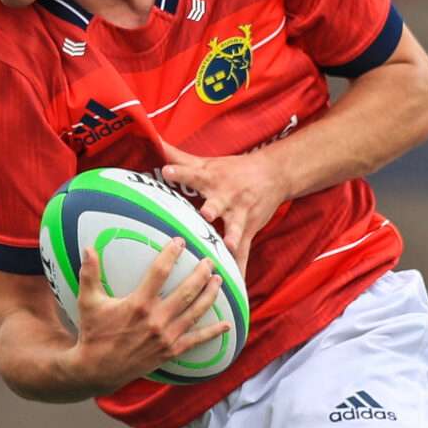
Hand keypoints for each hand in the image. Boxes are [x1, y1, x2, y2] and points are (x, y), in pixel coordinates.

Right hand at [66, 237, 228, 390]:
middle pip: (187, 292)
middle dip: (201, 274)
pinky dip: (213, 333)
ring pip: (195, 313)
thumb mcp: (89, 302)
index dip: (171, 254)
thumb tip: (88, 247)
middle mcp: (156, 320)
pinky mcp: (170, 352)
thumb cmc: (93, 333)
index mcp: (138, 305)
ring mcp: (166, 337)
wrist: (97, 370)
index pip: (160, 273)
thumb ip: (89, 274)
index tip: (179, 241)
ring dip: (210, 296)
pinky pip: (196, 341)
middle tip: (210, 260)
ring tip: (219, 281)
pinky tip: (227, 324)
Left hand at [160, 143, 289, 272]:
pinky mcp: (249, 230)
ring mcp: (240, 214)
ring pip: (235, 227)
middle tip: (206, 213)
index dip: (180, 173)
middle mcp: (226, 197)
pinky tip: (237, 285)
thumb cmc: (233, 170)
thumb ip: (180, 158)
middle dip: (212, 208)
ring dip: (232, 236)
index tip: (166, 171)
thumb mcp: (208, 162)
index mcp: (212, 179)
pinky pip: (244, 253)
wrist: (273, 175)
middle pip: (217, 203)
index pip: (193, 174)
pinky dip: (240, 269)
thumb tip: (154, 141)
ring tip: (229, 246)